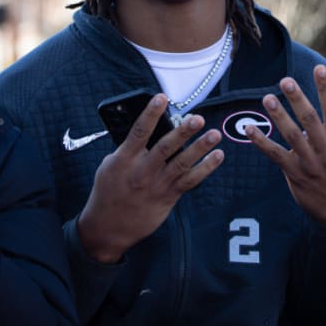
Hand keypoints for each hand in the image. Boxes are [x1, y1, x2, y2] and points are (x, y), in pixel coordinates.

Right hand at [78, 94, 222, 262]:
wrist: (109, 227)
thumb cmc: (108, 192)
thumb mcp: (110, 165)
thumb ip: (129, 149)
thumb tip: (149, 129)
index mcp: (125, 159)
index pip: (139, 131)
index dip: (151, 113)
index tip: (162, 98)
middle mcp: (143, 170)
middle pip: (166, 147)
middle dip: (183, 132)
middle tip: (197, 119)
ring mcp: (157, 184)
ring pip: (182, 163)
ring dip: (200, 148)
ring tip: (214, 135)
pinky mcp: (168, 197)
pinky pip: (190, 181)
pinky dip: (205, 168)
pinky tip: (217, 156)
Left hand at [245, 66, 325, 224]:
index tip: (318, 68)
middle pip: (310, 120)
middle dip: (298, 100)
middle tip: (286, 81)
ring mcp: (310, 163)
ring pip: (292, 136)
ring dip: (279, 116)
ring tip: (267, 98)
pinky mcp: (294, 174)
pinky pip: (276, 154)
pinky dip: (261, 141)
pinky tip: (250, 128)